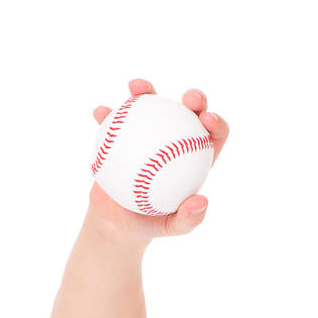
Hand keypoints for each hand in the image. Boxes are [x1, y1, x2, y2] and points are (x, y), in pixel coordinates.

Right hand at [88, 77, 229, 241]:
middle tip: (186, 100)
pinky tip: (100, 113)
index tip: (207, 119)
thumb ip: (189, 219)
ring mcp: (146, 134)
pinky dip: (106, 114)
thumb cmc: (151, 225)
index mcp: (194, 159)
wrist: (118, 223)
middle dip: (195, 97)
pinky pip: (113, 120)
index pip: (213, 136)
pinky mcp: (120, 134)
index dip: (216, 122)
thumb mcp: (173, 228)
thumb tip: (201, 201)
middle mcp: (173, 140)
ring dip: (145, 89)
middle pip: (189, 112)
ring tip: (135, 88)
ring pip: (150, 104)